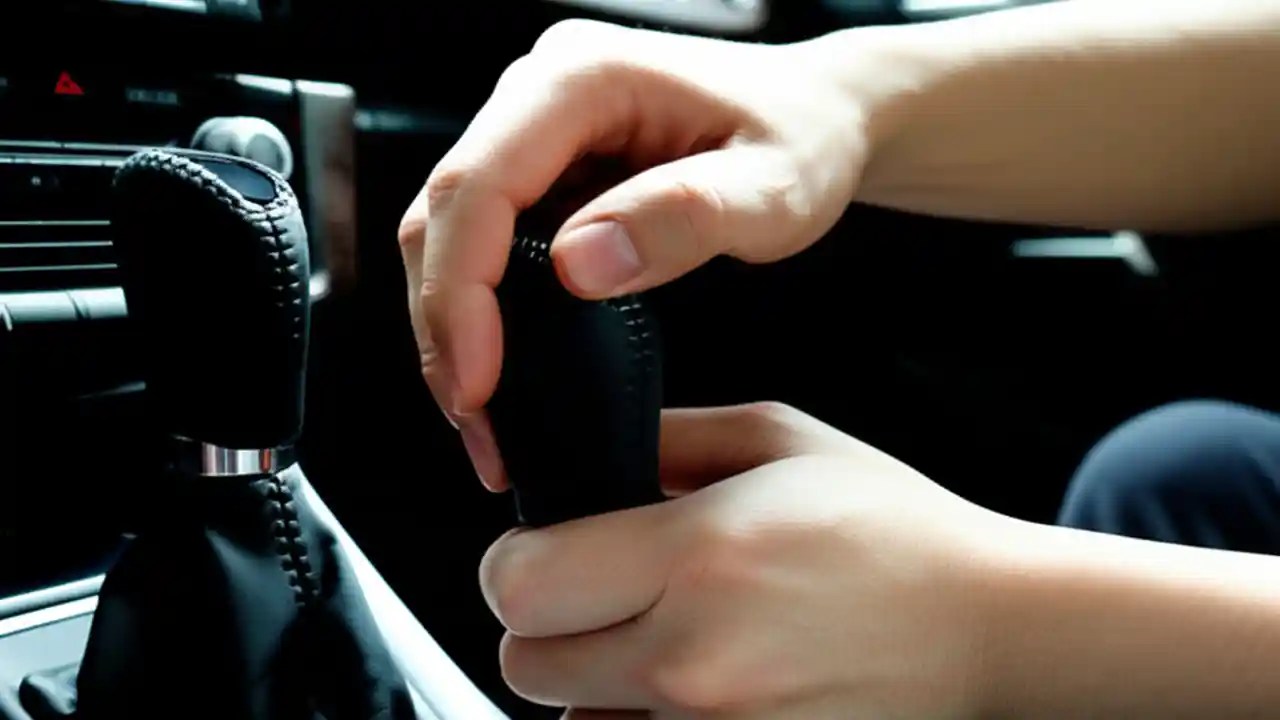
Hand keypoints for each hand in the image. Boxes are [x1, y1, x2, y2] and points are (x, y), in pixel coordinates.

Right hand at [397, 21, 867, 488]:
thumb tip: (578, 265)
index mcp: (581, 78)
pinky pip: (486, 243)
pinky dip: (482, 312)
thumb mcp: (771, 187)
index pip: (478, 183)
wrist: (818, 115)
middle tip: (477, 425)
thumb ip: (683, 218)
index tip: (479, 381)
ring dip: (453, 326)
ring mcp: (535, 133)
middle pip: (442, 213)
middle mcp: (540, 95)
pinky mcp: (543, 173)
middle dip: (445, 325)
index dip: (460, 290)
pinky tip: (502, 370)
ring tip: (483, 416)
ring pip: (448, 233)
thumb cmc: (802, 136)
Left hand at [479, 402, 1019, 718]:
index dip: (518, 565)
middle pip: (524, 662)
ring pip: (572, 719)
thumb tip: (586, 452)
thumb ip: (666, 437)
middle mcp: (697, 658)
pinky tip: (700, 685)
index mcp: (701, 554)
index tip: (548, 554)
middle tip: (608, 597)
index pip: (517, 585)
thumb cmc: (891, 531)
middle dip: (550, 624)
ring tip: (671, 642)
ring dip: (596, 682)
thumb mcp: (778, 440)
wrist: (986, 627)